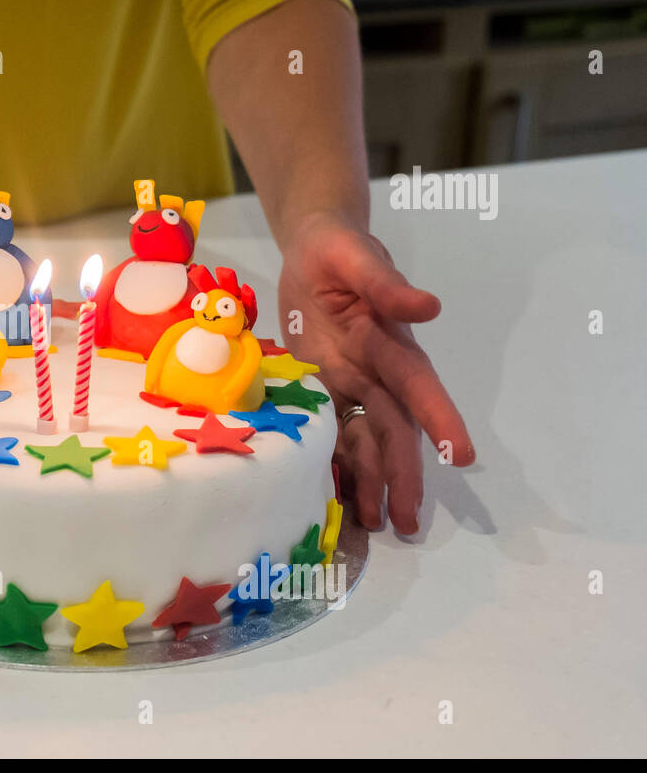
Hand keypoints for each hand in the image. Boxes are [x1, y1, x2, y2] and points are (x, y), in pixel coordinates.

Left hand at [276, 214, 473, 534]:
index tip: (461, 455)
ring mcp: (351, 384)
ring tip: (376, 523)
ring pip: (367, 440)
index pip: (418, 386)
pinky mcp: (322, 389)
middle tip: (407, 521)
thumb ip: (385, 282)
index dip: (439, 420)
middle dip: (404, 474)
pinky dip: (335, 464)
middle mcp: (377, 372)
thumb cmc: (338, 249)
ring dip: (373, 481)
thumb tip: (428, 306)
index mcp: (390, 342)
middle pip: (395, 429)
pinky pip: (332, 432)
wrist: (311, 252)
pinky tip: (336, 499)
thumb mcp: (356, 256)